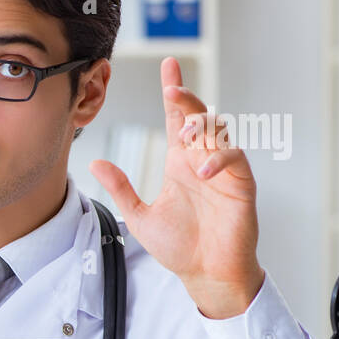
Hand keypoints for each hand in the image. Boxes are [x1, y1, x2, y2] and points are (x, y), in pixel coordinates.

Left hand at [88, 57, 264, 319]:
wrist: (206, 274)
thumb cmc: (179, 246)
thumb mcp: (139, 216)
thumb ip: (120, 188)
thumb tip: (96, 163)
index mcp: (180, 162)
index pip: (176, 118)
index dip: (173, 91)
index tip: (168, 64)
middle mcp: (202, 160)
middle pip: (198, 117)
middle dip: (188, 100)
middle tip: (173, 91)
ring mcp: (224, 171)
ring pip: (219, 132)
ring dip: (202, 126)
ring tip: (183, 134)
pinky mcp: (241, 185)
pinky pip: (235, 160)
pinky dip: (219, 160)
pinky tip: (201, 171)